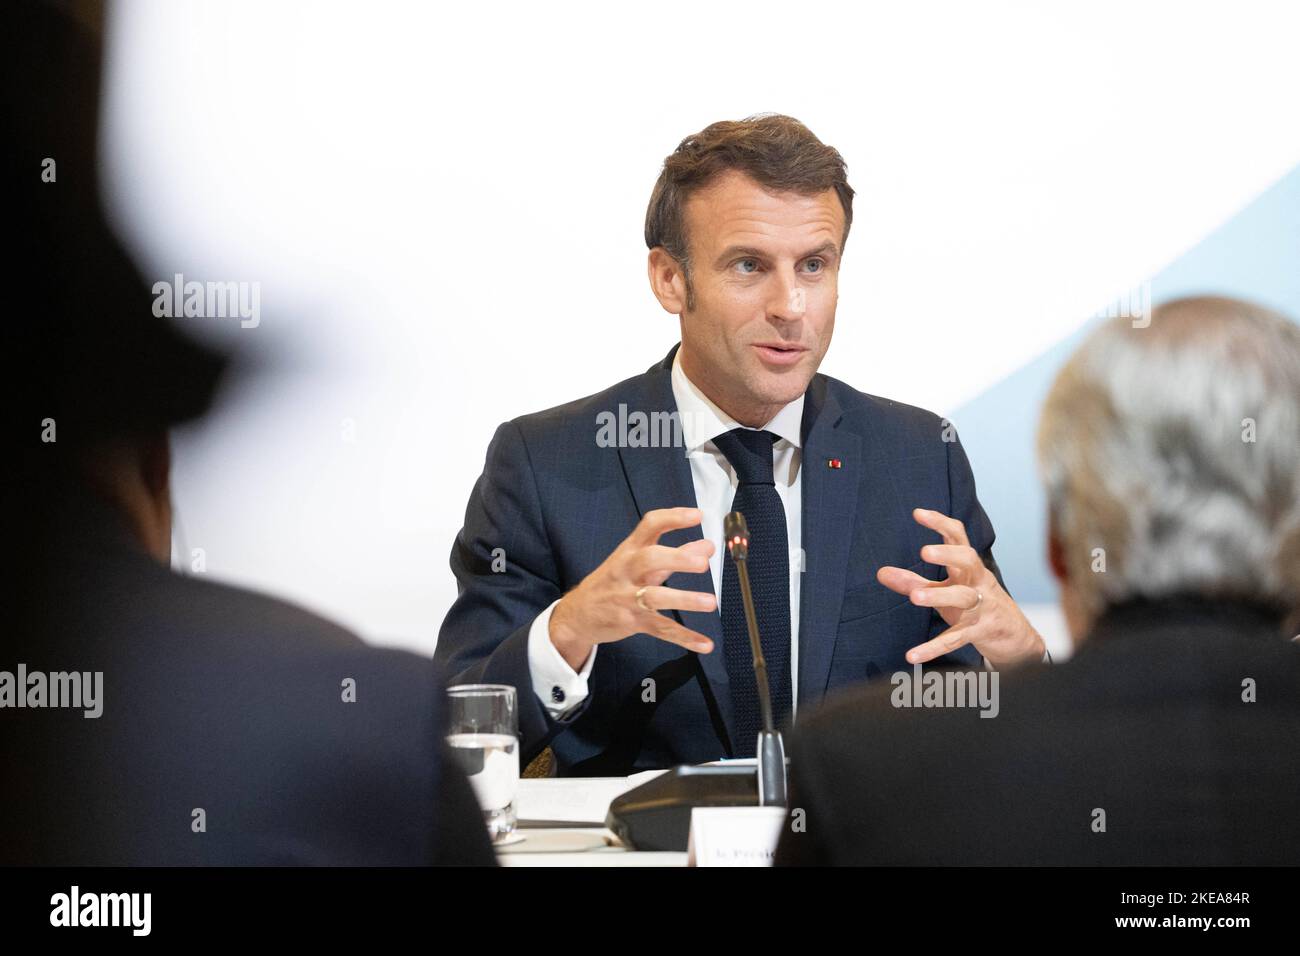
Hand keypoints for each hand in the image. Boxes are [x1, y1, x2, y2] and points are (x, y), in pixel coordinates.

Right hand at [549, 507, 717, 668]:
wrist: (578, 614)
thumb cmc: (615, 581)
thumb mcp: (638, 562)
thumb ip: (674, 555)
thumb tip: (707, 547)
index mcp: (630, 549)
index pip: (650, 525)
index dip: (673, 518)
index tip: (697, 516)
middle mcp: (627, 570)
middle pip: (650, 559)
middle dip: (677, 559)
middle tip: (702, 563)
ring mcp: (628, 597)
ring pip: (656, 597)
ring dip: (684, 599)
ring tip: (711, 602)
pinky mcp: (632, 622)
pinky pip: (660, 629)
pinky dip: (684, 637)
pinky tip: (705, 644)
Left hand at [876, 508, 1044, 667]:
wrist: (1015, 636)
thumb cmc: (974, 604)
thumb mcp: (944, 590)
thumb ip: (913, 581)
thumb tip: (881, 573)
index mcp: (968, 567)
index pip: (958, 537)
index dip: (940, 523)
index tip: (918, 513)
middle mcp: (977, 582)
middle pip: (969, 560)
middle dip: (949, 554)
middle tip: (925, 551)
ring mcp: (980, 607)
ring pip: (963, 597)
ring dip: (939, 596)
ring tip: (915, 596)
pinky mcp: (978, 632)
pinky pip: (955, 639)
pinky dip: (933, 648)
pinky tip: (912, 654)